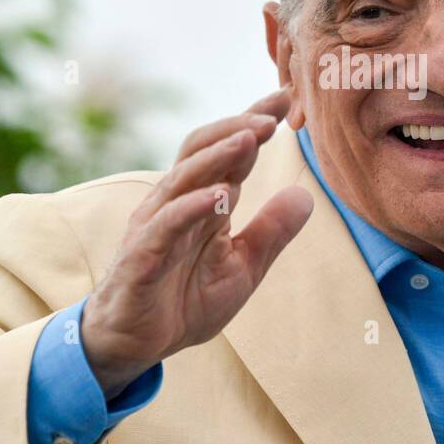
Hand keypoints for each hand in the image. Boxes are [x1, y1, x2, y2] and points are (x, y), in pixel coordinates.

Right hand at [80, 89, 312, 398]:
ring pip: (184, 176)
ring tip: (252, 137)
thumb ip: (271, 232)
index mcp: (203, 201)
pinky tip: (222, 195)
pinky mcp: (141, 255)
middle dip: (238, 125)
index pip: (230, 150)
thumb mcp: (243, 269)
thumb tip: (307, 195)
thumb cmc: (184, 301)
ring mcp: (156, 225)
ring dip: (219, 155)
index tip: (288, 97)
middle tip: (275, 112)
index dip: (255, 121)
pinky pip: (166, 223)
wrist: (136, 345)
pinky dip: (193, 206)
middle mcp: (176, 202)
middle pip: (203, 149)